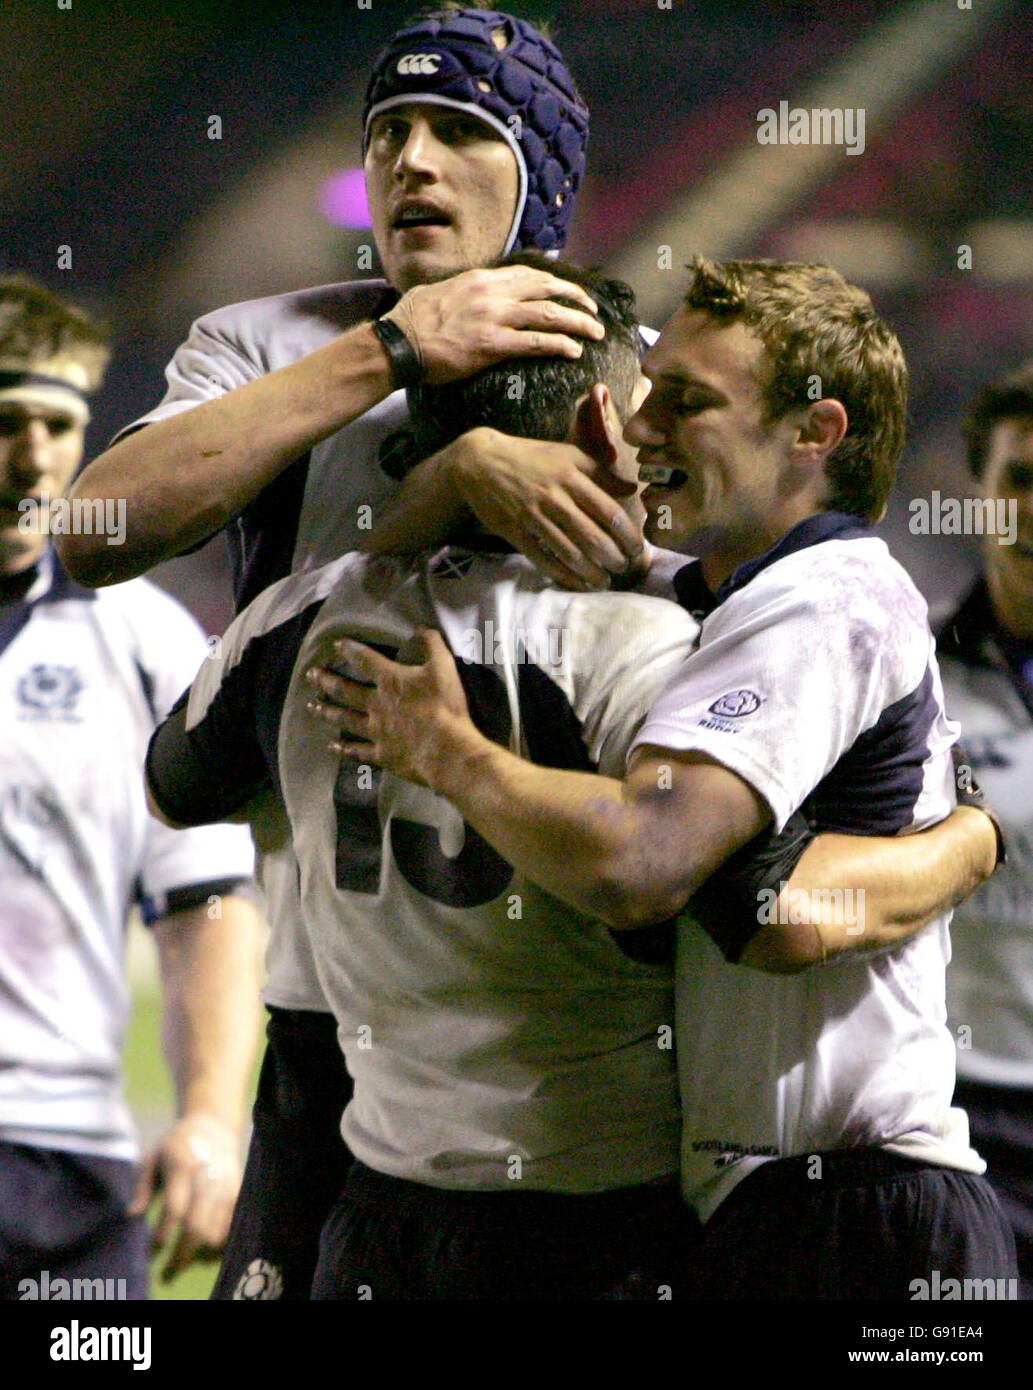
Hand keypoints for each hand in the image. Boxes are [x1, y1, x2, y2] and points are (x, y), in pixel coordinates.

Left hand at [130, 1113, 242, 1282]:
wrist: (213, 1126)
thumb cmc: (176, 1145)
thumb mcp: (153, 1159)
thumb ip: (142, 1188)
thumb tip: (132, 1217)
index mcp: (184, 1166)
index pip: (175, 1209)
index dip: (163, 1236)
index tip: (151, 1252)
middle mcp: (208, 1177)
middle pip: (197, 1227)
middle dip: (181, 1255)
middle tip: (167, 1273)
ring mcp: (227, 1185)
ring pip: (217, 1232)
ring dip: (199, 1254)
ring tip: (183, 1262)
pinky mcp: (239, 1192)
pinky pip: (231, 1228)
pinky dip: (218, 1245)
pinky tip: (203, 1251)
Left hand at [305, 630, 481, 788]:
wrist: (446, 750)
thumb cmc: (445, 707)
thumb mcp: (444, 667)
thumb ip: (432, 645)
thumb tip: (420, 628)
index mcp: (390, 681)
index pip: (365, 660)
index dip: (349, 650)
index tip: (335, 645)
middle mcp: (376, 704)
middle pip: (345, 690)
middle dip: (326, 681)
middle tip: (310, 675)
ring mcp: (376, 731)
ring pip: (345, 719)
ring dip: (327, 711)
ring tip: (312, 706)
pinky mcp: (381, 755)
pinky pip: (357, 751)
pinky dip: (343, 749)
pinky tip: (331, 746)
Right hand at [385, 264, 603, 385]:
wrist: (397, 344)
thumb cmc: (412, 321)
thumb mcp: (441, 292)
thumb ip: (466, 291)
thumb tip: (476, 294)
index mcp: (481, 278)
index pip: (528, 273)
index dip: (555, 282)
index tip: (570, 291)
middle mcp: (492, 292)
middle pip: (546, 288)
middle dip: (575, 298)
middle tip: (593, 311)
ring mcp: (494, 317)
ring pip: (548, 314)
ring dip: (577, 323)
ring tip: (595, 333)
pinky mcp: (492, 344)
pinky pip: (536, 342)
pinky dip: (560, 345)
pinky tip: (574, 351)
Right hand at [445, 427, 645, 588]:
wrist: (480, 463)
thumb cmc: (531, 458)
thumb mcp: (568, 455)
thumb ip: (602, 472)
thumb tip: (632, 488)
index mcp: (572, 476)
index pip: (609, 511)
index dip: (627, 534)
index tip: (638, 548)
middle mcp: (554, 497)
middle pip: (592, 536)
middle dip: (614, 558)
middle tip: (625, 568)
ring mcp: (533, 516)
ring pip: (569, 552)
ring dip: (591, 573)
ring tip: (605, 582)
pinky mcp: (515, 532)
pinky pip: (543, 560)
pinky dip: (563, 576)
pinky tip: (577, 584)